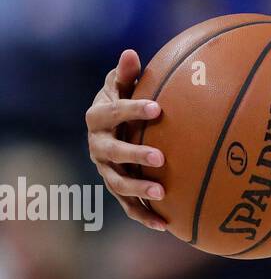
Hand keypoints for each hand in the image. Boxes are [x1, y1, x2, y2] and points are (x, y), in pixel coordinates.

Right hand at [85, 49, 167, 230]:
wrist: (110, 126)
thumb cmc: (122, 98)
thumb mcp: (122, 84)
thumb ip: (126, 74)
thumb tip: (130, 53)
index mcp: (98, 118)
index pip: (112, 113)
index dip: (132, 110)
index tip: (157, 107)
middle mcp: (96, 146)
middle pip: (111, 152)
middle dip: (134, 155)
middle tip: (160, 157)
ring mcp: (105, 169)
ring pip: (117, 182)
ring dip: (138, 188)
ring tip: (162, 193)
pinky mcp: (117, 187)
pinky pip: (129, 204)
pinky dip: (144, 215)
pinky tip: (166, 225)